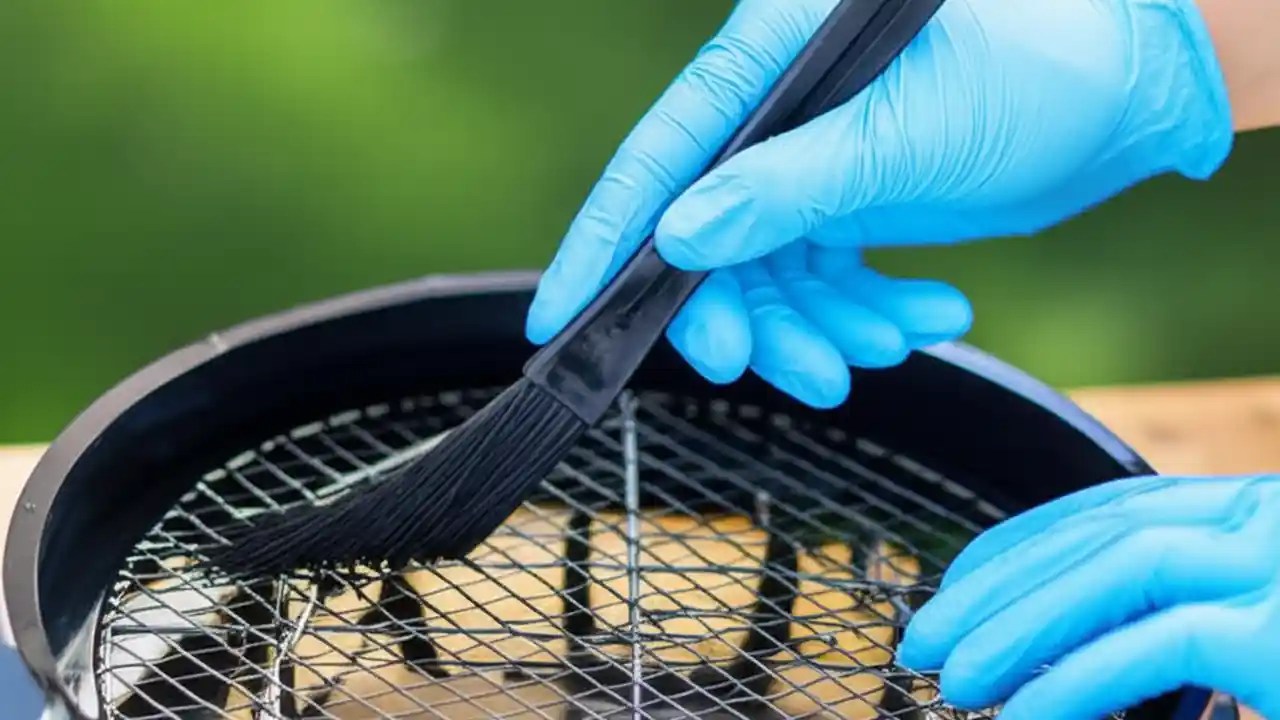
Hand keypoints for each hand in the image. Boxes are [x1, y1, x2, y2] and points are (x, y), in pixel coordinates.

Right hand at [525, 0, 1233, 407]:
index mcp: (766, 60)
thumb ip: (782, 191)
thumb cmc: (1030, 78)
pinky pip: (827, 279)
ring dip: (818, 329)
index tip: (558, 321)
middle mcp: (775, 110)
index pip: (658, 159)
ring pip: (770, 275)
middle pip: (710, 237)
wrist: (1129, 92)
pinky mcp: (850, 200)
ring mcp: (812, 159)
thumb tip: (679, 242)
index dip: (606, 243)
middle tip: (797, 373)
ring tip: (881, 347)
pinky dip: (867, 312)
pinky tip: (926, 314)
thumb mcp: (900, 140)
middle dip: (750, 318)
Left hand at [897, 474, 1279, 719]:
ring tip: (950, 682)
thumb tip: (1066, 651)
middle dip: (996, 587)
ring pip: (1116, 568)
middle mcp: (1267, 517)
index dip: (1022, 546)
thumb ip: (1169, 615)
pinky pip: (1154, 647)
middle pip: (1102, 533)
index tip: (954, 588)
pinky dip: (1072, 682)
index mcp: (1254, 513)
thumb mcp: (1251, 634)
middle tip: (923, 642)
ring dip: (1016, 626)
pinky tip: (1020, 718)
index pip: (1117, 509)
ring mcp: (1279, 566)